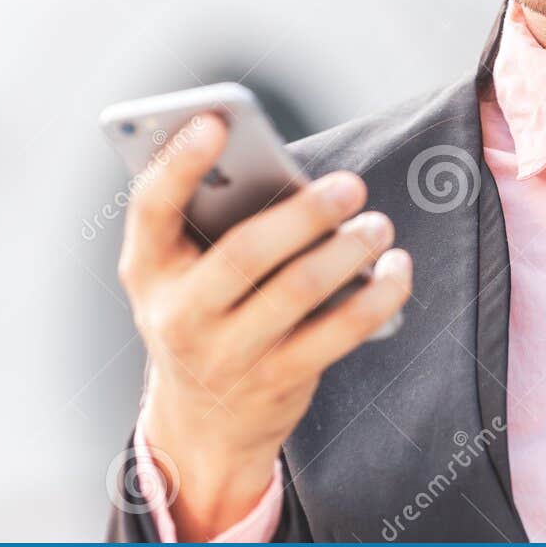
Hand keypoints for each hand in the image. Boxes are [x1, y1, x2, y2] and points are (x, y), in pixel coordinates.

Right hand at [116, 112, 411, 539]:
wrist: (203, 424)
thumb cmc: (204, 314)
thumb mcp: (184, 275)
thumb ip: (216, 224)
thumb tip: (293, 177)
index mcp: (148, 269)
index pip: (152, 209)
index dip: (179, 163)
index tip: (217, 121)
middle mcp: (178, 314)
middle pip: (244, 254)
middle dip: (303, 214)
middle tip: (350, 185)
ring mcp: (227, 354)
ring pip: (298, 291)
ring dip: (349, 251)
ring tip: (379, 224)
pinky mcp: (278, 380)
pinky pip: (339, 332)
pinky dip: (377, 296)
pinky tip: (397, 269)